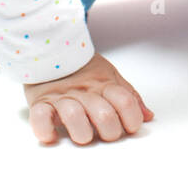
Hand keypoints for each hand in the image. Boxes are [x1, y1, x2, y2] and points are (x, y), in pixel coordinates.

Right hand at [23, 51, 154, 144]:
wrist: (51, 50)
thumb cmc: (84, 69)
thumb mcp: (110, 76)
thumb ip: (129, 97)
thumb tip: (147, 116)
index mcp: (104, 84)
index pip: (126, 101)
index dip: (133, 119)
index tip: (129, 127)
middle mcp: (85, 91)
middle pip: (104, 115)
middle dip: (110, 132)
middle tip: (106, 134)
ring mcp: (62, 97)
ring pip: (74, 116)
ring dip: (81, 133)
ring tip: (83, 136)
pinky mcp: (40, 102)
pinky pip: (40, 117)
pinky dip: (45, 129)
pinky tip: (52, 135)